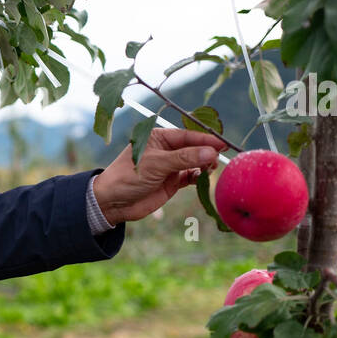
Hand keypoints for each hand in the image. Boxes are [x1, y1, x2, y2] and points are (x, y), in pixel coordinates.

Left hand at [93, 128, 229, 225]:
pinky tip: (204, 177)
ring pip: (195, 162)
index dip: (206, 139)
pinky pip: (191, 176)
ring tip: (211, 168)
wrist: (114, 202)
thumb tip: (211, 152)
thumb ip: (184, 158)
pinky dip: (200, 176)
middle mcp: (166, 149)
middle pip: (194, 147)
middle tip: (219, 158)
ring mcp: (170, 166)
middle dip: (207, 151)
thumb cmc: (128, 176)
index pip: (188, 135)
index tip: (222, 143)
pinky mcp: (172, 182)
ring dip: (205, 164)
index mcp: (159, 137)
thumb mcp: (157, 164)